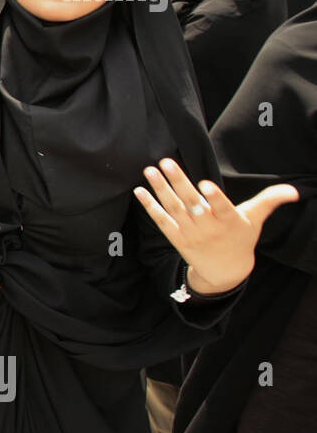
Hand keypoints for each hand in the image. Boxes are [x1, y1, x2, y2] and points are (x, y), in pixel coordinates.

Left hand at [133, 158, 297, 294]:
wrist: (224, 270)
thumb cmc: (241, 238)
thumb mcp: (256, 220)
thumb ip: (269, 201)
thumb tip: (293, 191)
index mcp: (229, 221)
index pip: (222, 208)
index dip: (214, 198)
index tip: (205, 184)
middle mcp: (208, 227)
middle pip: (191, 203)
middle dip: (178, 182)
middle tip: (166, 162)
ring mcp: (190, 233)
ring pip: (173, 209)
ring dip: (160, 189)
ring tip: (150, 170)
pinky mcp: (176, 237)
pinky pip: (161, 221)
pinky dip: (150, 206)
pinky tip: (140, 191)